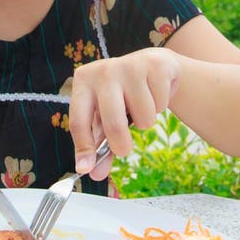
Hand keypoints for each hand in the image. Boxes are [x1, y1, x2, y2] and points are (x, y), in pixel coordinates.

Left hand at [68, 48, 180, 178]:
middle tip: (124, 150)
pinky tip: (154, 92)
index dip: (83, 148)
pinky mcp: (155, 65)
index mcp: (84, 81)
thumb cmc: (123, 95)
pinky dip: (160, 106)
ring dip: (145, 120)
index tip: (86, 169)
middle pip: (112, 123)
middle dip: (121, 145)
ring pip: (144, 117)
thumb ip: (101, 145)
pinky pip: (161, 104)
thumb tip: (94, 174)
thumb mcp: (106, 116)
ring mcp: (130, 65)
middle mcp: (103, 71)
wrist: (152, 65)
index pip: (79, 120)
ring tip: (141, 105)